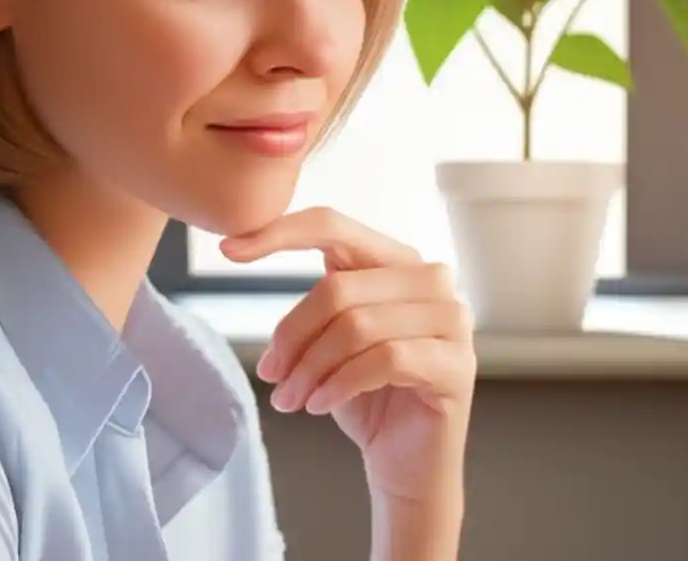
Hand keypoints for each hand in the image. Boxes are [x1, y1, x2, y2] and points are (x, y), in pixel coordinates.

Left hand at [221, 207, 476, 503]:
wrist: (402, 461)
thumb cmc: (362, 394)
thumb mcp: (327, 337)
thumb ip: (310, 297)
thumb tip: (241, 248)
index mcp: (394, 261)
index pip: (334, 226)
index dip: (279, 233)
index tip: (229, 251)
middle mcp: (430, 280)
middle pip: (338, 288)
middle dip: (291, 336)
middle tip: (269, 375)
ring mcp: (452, 320)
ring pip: (357, 326)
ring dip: (310, 369)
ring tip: (289, 399)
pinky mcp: (457, 365)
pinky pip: (385, 359)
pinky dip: (340, 384)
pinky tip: (319, 405)